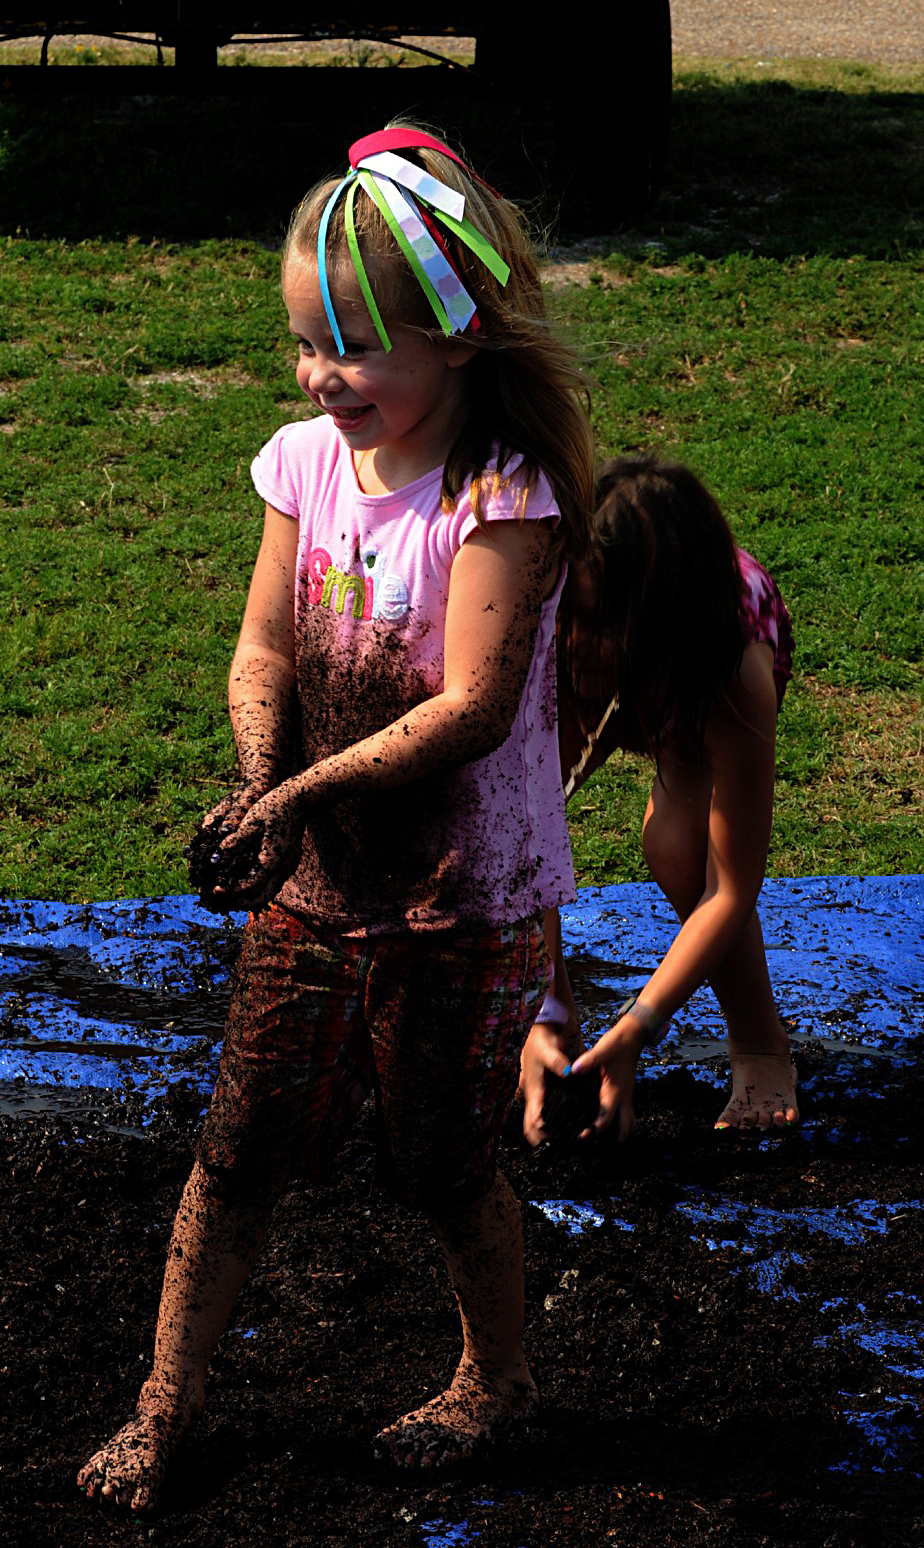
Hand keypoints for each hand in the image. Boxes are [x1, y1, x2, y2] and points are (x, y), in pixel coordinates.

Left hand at [206, 778, 308, 911]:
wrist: (299, 799)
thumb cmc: (274, 807)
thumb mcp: (250, 822)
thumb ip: (234, 842)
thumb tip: (214, 860)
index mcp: (273, 859)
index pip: (250, 886)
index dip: (231, 890)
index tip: (214, 889)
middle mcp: (284, 868)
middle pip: (262, 898)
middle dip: (240, 902)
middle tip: (222, 897)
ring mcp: (288, 866)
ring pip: (268, 893)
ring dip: (248, 897)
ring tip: (229, 891)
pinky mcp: (287, 862)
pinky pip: (271, 883)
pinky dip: (256, 887)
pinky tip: (241, 879)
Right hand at [520, 1015, 583, 1147]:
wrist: (546, 1027)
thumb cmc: (542, 1039)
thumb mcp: (548, 1048)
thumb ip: (557, 1062)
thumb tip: (569, 1072)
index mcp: (533, 1089)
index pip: (531, 1119)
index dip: (537, 1134)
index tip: (547, 1146)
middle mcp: (538, 1094)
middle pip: (536, 1123)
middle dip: (544, 1138)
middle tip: (561, 1150)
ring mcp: (546, 1092)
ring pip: (546, 1117)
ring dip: (553, 1129)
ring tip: (571, 1141)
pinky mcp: (556, 1087)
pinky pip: (557, 1106)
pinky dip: (563, 1116)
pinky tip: (577, 1122)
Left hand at [570, 1016, 647, 1140]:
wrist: (633, 1035)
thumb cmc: (617, 1043)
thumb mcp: (602, 1050)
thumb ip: (589, 1060)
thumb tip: (573, 1070)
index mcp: (615, 1091)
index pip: (606, 1119)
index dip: (594, 1131)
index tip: (581, 1138)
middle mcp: (623, 1098)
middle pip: (625, 1129)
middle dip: (614, 1142)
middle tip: (598, 1152)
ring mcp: (627, 1096)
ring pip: (629, 1123)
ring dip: (621, 1135)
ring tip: (607, 1146)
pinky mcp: (625, 1093)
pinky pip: (626, 1114)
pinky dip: (621, 1124)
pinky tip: (609, 1127)